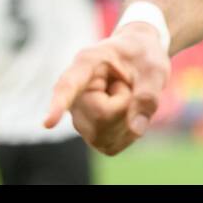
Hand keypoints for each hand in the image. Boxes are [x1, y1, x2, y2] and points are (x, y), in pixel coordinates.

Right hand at [43, 24, 169, 154]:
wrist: (139, 57)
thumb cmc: (144, 56)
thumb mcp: (155, 68)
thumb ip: (148, 94)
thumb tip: (136, 130)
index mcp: (88, 62)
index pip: (69, 85)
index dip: (58, 104)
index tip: (48, 123)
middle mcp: (76, 90)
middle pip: (98, 116)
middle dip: (125, 106)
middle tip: (129, 85)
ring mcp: (79, 113)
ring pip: (101, 135)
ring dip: (125, 121)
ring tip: (125, 96)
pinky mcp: (88, 130)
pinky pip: (108, 145)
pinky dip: (125, 135)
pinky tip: (127, 115)